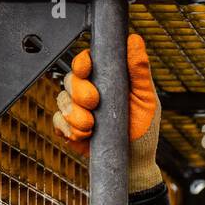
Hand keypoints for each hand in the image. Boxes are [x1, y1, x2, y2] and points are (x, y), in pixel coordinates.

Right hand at [52, 33, 162, 192]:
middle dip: (79, 91)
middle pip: (70, 79)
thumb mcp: (146, 99)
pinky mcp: (70, 128)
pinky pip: (57, 121)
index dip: (82, 62)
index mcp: (107, 80)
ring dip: (75, 114)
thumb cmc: (145, 129)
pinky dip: (69, 128)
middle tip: (93, 103)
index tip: (86, 68)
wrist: (135, 163)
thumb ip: (139, 71)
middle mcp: (90, 91)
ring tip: (91, 126)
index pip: (87, 62)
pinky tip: (84, 135)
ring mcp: (78, 109)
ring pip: (62, 100)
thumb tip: (135, 40)